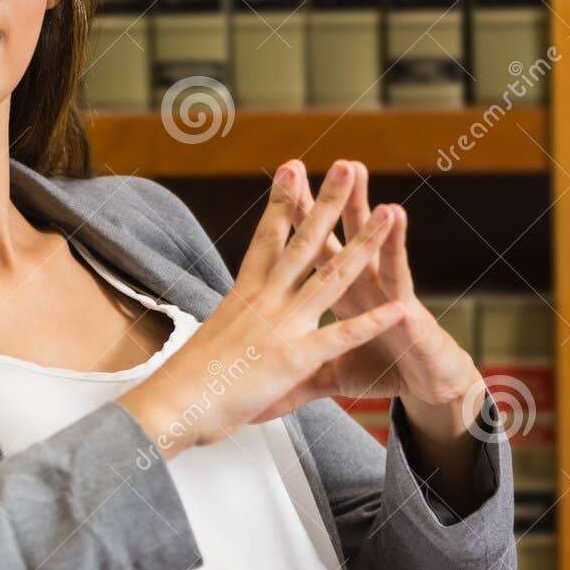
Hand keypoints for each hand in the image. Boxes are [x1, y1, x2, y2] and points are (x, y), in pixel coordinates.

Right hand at [117, 158, 407, 458]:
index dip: (281, 202)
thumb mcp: (213, 342)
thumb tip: (232, 326)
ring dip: (364, 245)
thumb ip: (234, 329)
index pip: (267, 238)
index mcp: (244, 295)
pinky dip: (371, 323)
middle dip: (326, 202)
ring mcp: (280, 326)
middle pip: (303, 242)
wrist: (171, 404)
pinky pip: (340, 337)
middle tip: (344, 165)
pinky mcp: (292, 359)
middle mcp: (264, 301)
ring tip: (387, 213)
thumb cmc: (185, 380)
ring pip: (331, 277)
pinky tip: (399, 309)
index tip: (292, 169)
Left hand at [244, 159, 486, 434]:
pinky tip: (395, 216)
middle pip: (326, 238)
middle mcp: (356, 283)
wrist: (429, 386)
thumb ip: (296, 373)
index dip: (281, 231)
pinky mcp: (406, 306)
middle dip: (310, 204)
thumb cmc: (382, 368)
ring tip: (353, 170)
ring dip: (356, 205)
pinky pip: (398, 274)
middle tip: (294, 166)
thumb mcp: (329, 372)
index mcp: (330, 296)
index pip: (300, 256)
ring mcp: (382, 290)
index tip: (258, 201)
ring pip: (364, 241)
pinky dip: (395, 247)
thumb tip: (260, 387)